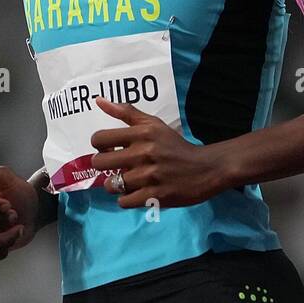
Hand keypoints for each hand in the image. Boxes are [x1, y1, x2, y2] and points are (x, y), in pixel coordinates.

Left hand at [89, 97, 228, 208]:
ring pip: (111, 185)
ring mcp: (149, 177)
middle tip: (116, 165)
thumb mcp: (153, 124)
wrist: (205, 168)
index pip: (100, 138)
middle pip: (99, 163)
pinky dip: (127, 199)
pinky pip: (124, 202)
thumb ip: (126, 112)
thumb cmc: (175, 146)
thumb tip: (98, 100)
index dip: (100, 145)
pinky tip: (136, 192)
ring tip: (127, 181)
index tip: (109, 148)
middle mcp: (143, 153)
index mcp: (142, 133)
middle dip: (104, 165)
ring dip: (116, 184)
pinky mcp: (154, 196)